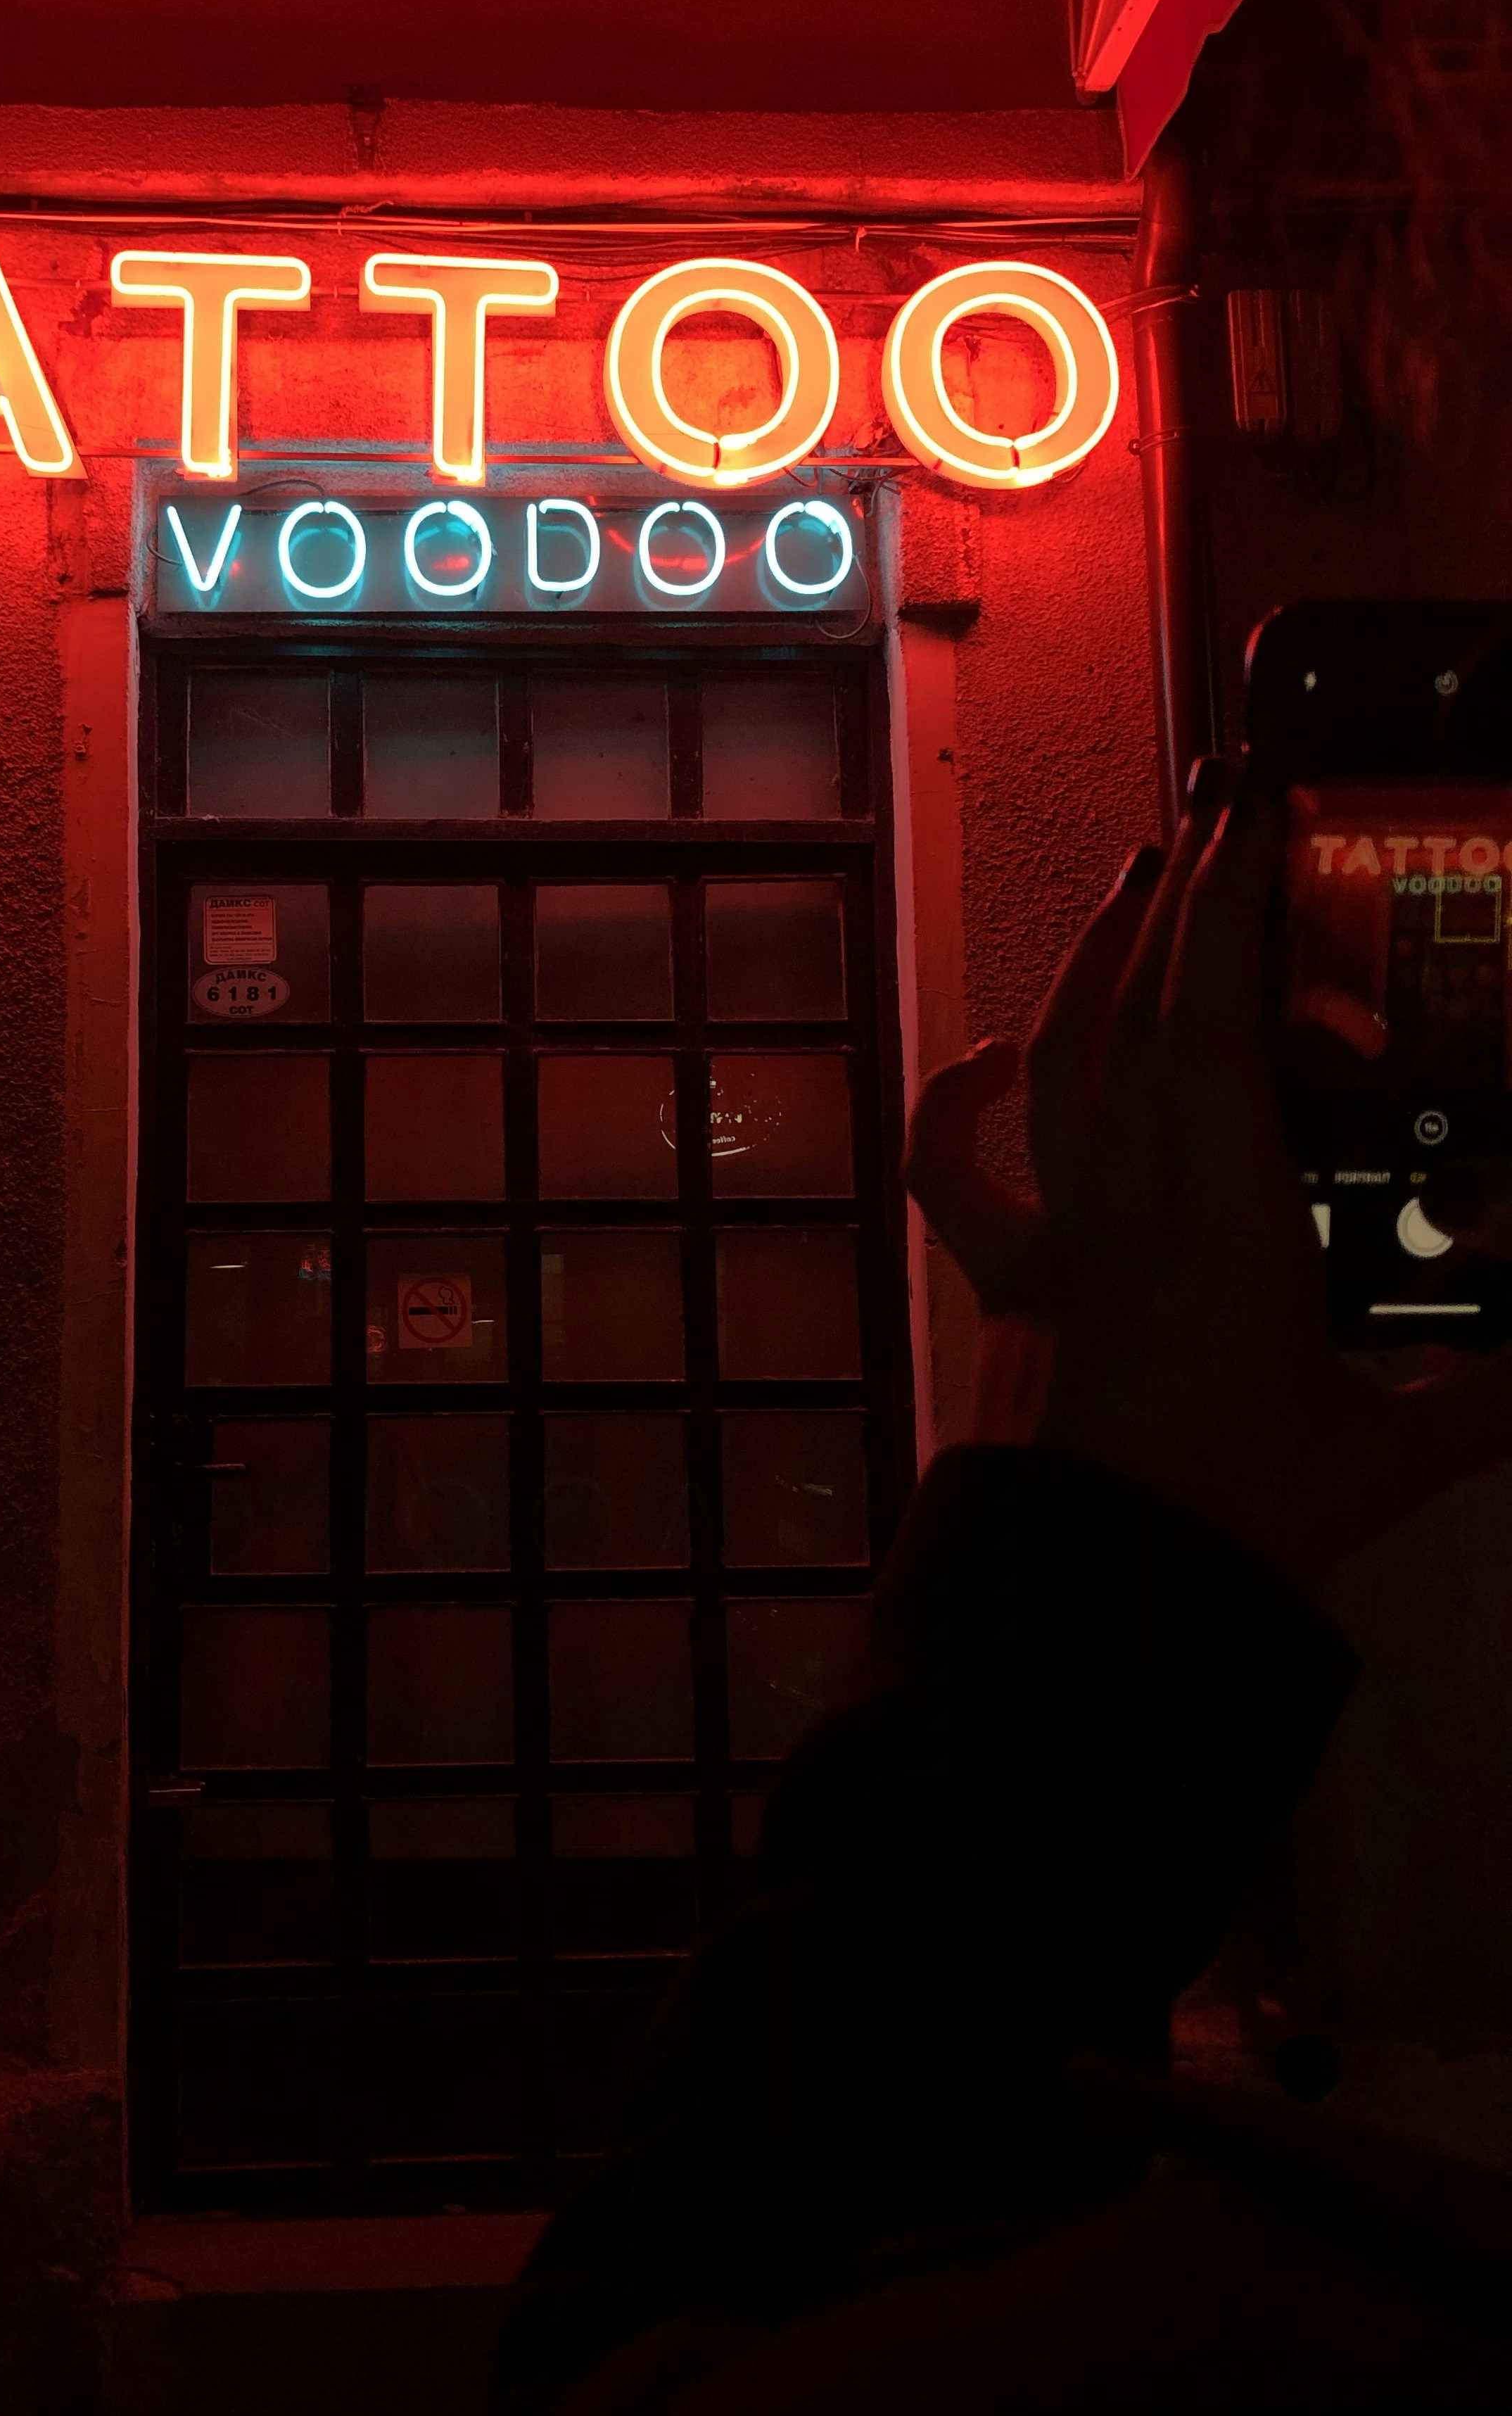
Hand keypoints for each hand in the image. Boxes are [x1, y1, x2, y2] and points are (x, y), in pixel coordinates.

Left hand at [903, 763, 1511, 1582]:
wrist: (1097, 1601)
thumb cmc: (1243, 1523)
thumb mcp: (1397, 1451)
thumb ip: (1495, 1386)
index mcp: (1221, 1220)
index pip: (1210, 1028)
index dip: (1231, 911)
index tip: (1258, 821)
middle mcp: (1122, 1202)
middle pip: (1134, 1016)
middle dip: (1178, 900)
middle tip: (1221, 814)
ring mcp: (1050, 1237)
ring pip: (1056, 1065)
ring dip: (1095, 960)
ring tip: (1140, 879)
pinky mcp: (1005, 1281)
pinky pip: (956, 1175)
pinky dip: (962, 1103)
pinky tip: (993, 1057)